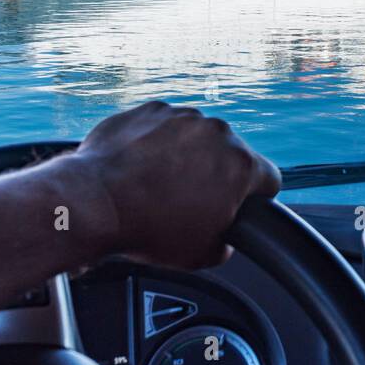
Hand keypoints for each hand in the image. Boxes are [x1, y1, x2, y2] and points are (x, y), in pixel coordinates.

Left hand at [66, 101, 280, 268]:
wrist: (95, 202)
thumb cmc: (148, 228)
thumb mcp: (201, 255)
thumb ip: (226, 240)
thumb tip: (222, 236)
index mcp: (241, 165)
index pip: (269, 178)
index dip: (256, 196)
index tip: (240, 204)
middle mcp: (217, 132)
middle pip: (229, 154)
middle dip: (215, 175)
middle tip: (188, 201)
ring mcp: (182, 116)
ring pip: (195, 138)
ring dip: (185, 156)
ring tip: (157, 185)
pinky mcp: (151, 109)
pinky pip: (163, 126)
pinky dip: (155, 142)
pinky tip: (139, 168)